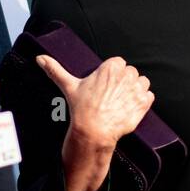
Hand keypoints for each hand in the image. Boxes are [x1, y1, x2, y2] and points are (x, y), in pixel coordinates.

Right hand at [37, 54, 154, 190]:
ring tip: (121, 101)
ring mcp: (136, 89)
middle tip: (110, 96)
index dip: (111, 75)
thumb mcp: (68, 86)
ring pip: (142, 82)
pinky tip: (129, 108)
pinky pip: (149, 96)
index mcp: (111, 67)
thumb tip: (40, 58)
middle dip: (123, 82)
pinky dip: (142, 101)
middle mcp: (126, 75)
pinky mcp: (144, 103)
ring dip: (135, 89)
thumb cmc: (81, 108)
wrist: (93, 132)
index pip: (118, 63)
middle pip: (130, 72)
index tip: (104, 85)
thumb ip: (55, 70)